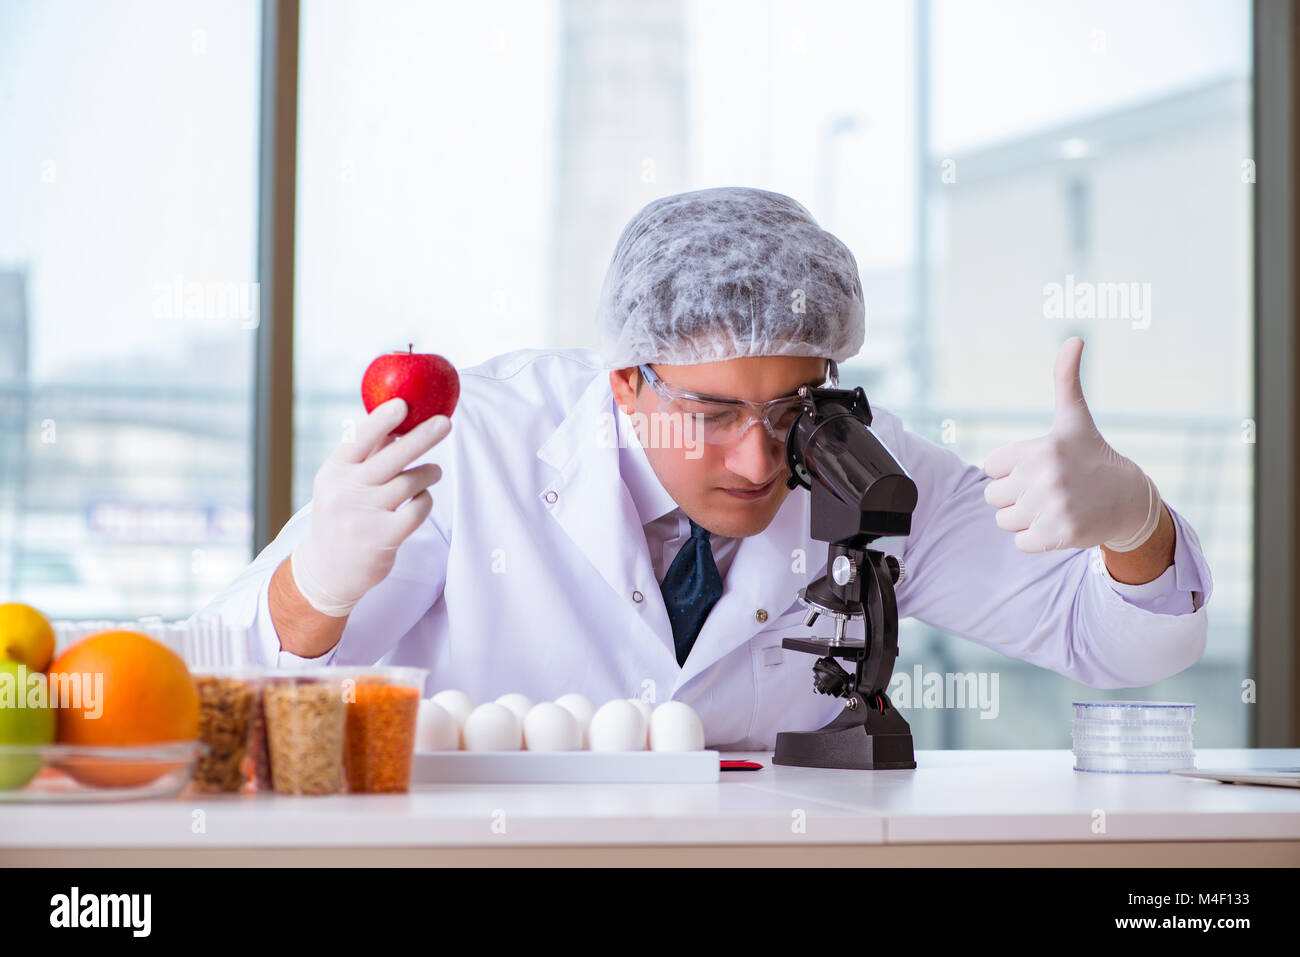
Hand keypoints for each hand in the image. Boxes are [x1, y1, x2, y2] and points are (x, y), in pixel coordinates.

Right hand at [290, 398, 450, 615]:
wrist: (327, 570)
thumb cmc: (343, 514)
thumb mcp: (342, 483)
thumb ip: (367, 454)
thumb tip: (398, 419)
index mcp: (334, 472)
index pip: (358, 440)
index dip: (381, 421)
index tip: (403, 404)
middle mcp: (345, 492)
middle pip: (392, 458)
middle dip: (422, 437)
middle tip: (446, 423)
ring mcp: (364, 516)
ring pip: (410, 482)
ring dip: (429, 473)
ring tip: (434, 471)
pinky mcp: (383, 538)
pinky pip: (417, 509)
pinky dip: (426, 500)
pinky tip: (422, 498)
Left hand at [981, 337, 1160, 553]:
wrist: (1129, 500)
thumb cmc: (1092, 456)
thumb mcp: (1074, 418)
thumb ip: (1065, 379)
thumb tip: (1074, 338)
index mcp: (1041, 447)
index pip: (991, 467)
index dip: (1011, 469)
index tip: (1040, 466)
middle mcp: (1046, 475)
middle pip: (992, 496)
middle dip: (1015, 495)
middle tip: (1047, 489)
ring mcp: (1052, 507)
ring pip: (1004, 520)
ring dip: (1024, 518)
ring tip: (1053, 505)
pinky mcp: (1058, 535)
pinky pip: (1020, 542)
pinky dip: (1036, 539)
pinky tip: (1059, 523)